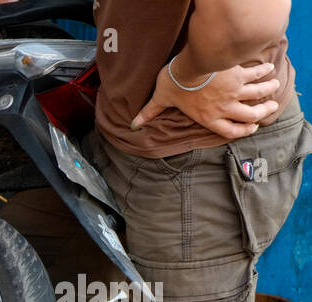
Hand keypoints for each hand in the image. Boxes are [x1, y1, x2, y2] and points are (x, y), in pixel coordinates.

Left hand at [132, 60, 281, 140]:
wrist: (192, 65)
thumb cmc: (175, 83)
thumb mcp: (161, 99)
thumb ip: (150, 112)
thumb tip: (134, 124)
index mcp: (208, 117)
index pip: (230, 131)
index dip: (243, 131)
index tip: (252, 128)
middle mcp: (225, 107)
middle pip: (250, 115)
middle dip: (262, 113)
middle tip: (269, 109)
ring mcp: (235, 91)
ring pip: (258, 95)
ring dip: (268, 92)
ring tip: (274, 89)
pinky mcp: (240, 75)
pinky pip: (257, 75)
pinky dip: (264, 73)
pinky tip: (269, 70)